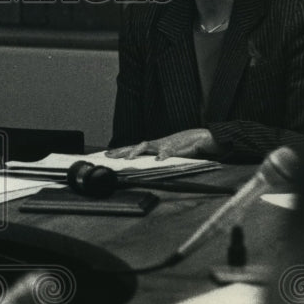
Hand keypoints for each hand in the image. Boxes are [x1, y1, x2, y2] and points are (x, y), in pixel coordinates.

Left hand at [105, 129, 221, 159]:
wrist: (196, 137)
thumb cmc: (179, 146)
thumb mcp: (164, 153)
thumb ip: (154, 158)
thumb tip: (144, 166)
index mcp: (151, 146)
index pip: (132, 147)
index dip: (119, 150)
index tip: (107, 154)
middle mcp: (154, 144)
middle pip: (133, 146)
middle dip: (121, 151)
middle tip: (108, 155)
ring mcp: (163, 145)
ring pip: (146, 146)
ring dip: (136, 151)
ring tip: (128, 159)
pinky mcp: (174, 147)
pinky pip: (167, 152)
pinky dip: (163, 156)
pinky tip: (158, 160)